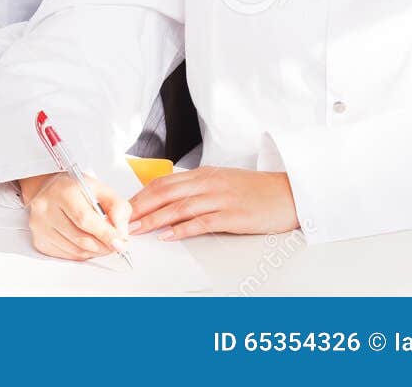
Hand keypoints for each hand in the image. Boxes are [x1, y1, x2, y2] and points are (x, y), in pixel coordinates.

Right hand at [18, 171, 132, 260]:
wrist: (48, 189)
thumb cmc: (74, 189)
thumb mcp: (100, 190)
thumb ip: (118, 208)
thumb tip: (120, 234)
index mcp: (62, 191)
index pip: (85, 219)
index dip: (105, 234)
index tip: (119, 243)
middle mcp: (46, 208)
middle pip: (81, 239)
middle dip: (103, 246)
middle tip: (114, 244)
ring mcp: (40, 226)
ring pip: (75, 251)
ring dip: (94, 251)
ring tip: (100, 241)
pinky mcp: (39, 240)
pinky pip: (67, 256)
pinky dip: (81, 253)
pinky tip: (84, 241)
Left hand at [129, 167, 297, 240]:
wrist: (288, 193)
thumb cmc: (255, 191)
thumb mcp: (222, 182)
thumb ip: (197, 188)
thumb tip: (170, 197)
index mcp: (203, 174)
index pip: (164, 182)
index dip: (142, 195)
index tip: (126, 207)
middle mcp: (208, 183)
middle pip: (166, 193)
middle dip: (141, 207)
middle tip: (123, 220)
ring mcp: (220, 199)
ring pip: (179, 207)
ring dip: (154, 219)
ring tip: (138, 229)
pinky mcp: (233, 216)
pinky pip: (201, 222)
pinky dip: (181, 229)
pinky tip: (168, 236)